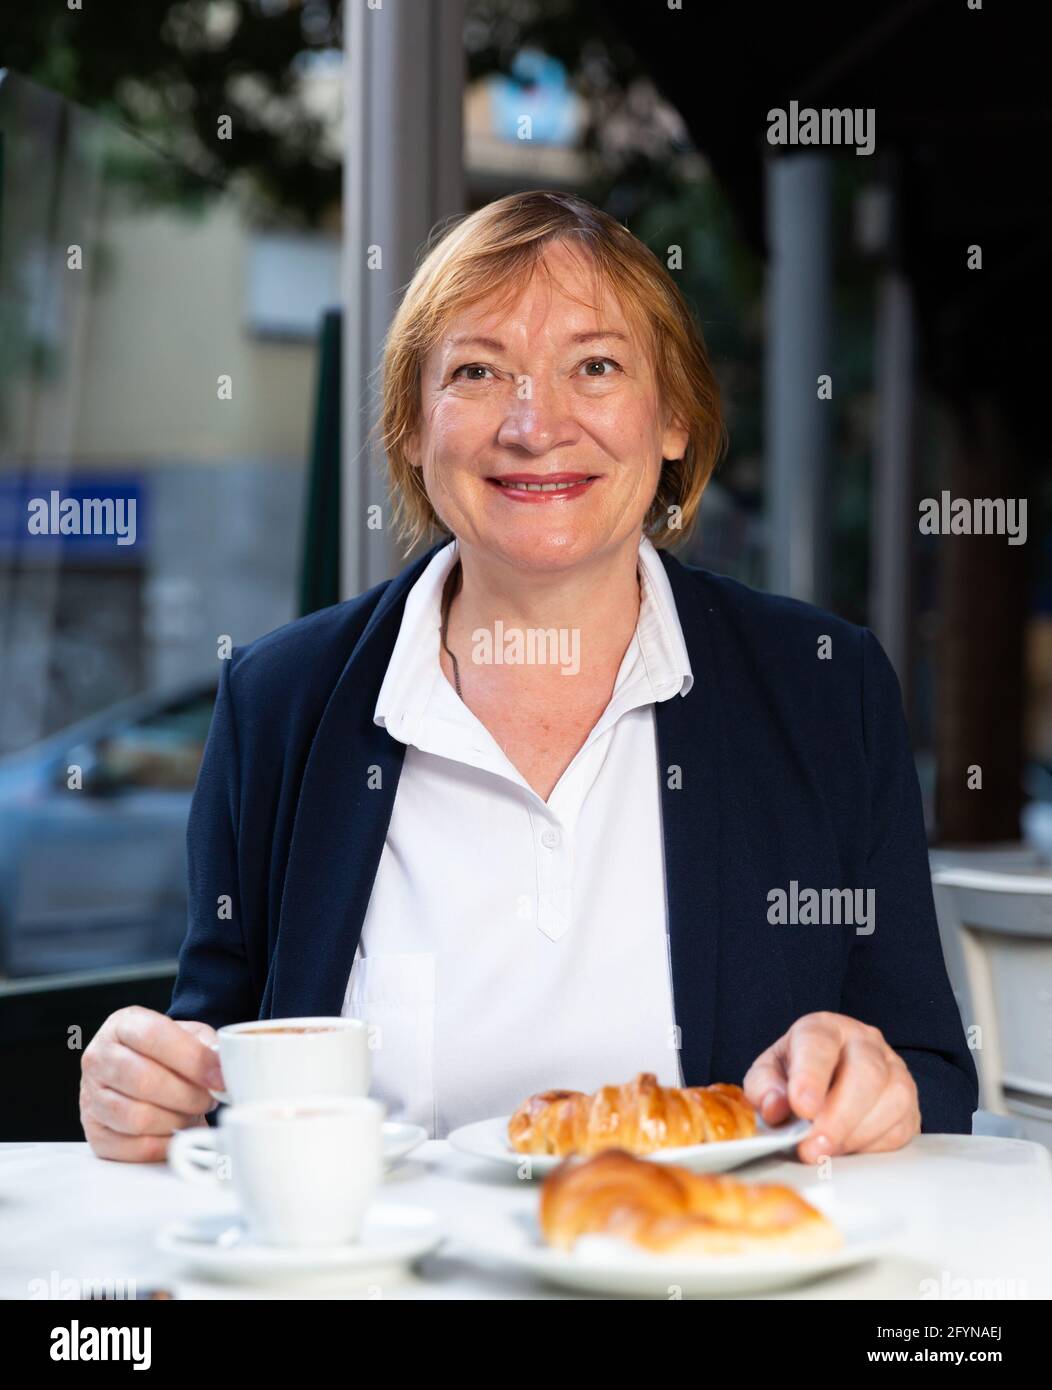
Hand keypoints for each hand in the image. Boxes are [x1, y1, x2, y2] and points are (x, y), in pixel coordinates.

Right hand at [80, 1007, 223, 1162]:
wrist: (138, 1071)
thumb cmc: (166, 1053)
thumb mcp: (188, 1034)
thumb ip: (207, 1045)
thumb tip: (223, 1067)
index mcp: (122, 1025)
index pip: (154, 1036)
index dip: (192, 1059)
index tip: (219, 1077)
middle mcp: (98, 1058)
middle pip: (144, 1080)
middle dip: (188, 1095)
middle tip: (209, 1099)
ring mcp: (91, 1097)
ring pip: (137, 1118)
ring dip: (177, 1121)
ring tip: (193, 1113)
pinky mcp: (95, 1133)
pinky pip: (133, 1148)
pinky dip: (164, 1145)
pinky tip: (177, 1133)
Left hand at [743, 1011, 919, 1161]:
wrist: (825, 1082)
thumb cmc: (795, 1076)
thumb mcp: (768, 1075)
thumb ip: (764, 1088)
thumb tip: (775, 1107)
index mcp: (825, 1028)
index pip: (820, 1043)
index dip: (811, 1076)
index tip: (802, 1108)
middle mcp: (865, 1042)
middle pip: (866, 1071)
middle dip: (839, 1116)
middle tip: (813, 1146)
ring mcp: (893, 1070)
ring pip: (892, 1098)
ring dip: (856, 1133)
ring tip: (826, 1151)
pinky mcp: (908, 1104)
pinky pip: (902, 1127)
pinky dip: (874, 1145)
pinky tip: (849, 1149)